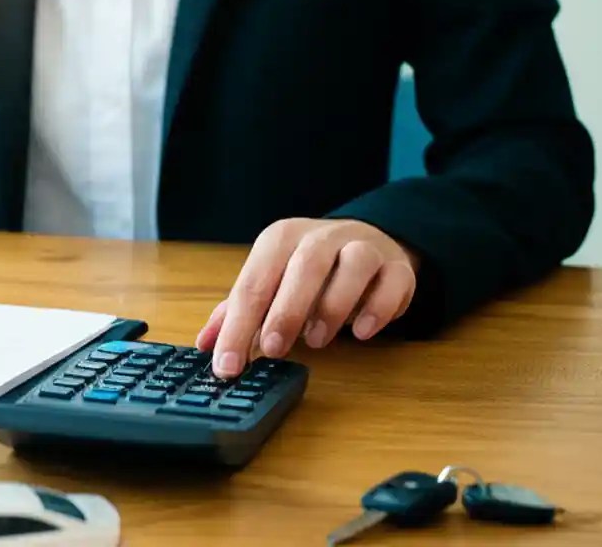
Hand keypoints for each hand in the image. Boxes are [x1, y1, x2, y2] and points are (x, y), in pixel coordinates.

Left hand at [196, 218, 418, 377]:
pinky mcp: (396, 265)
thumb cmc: (307, 270)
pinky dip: (379, 308)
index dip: (237, 326)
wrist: (365, 241)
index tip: (227, 365)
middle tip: (272, 349)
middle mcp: (321, 236)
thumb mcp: (269, 282)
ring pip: (353, 265)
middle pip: (303, 266)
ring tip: (318, 341)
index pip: (254, 283)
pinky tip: (362, 332)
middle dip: (285, 311)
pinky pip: (392, 281)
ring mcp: (362, 246)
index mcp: (280, 239)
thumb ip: (237, 311)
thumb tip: (205, 344)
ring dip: (333, 306)